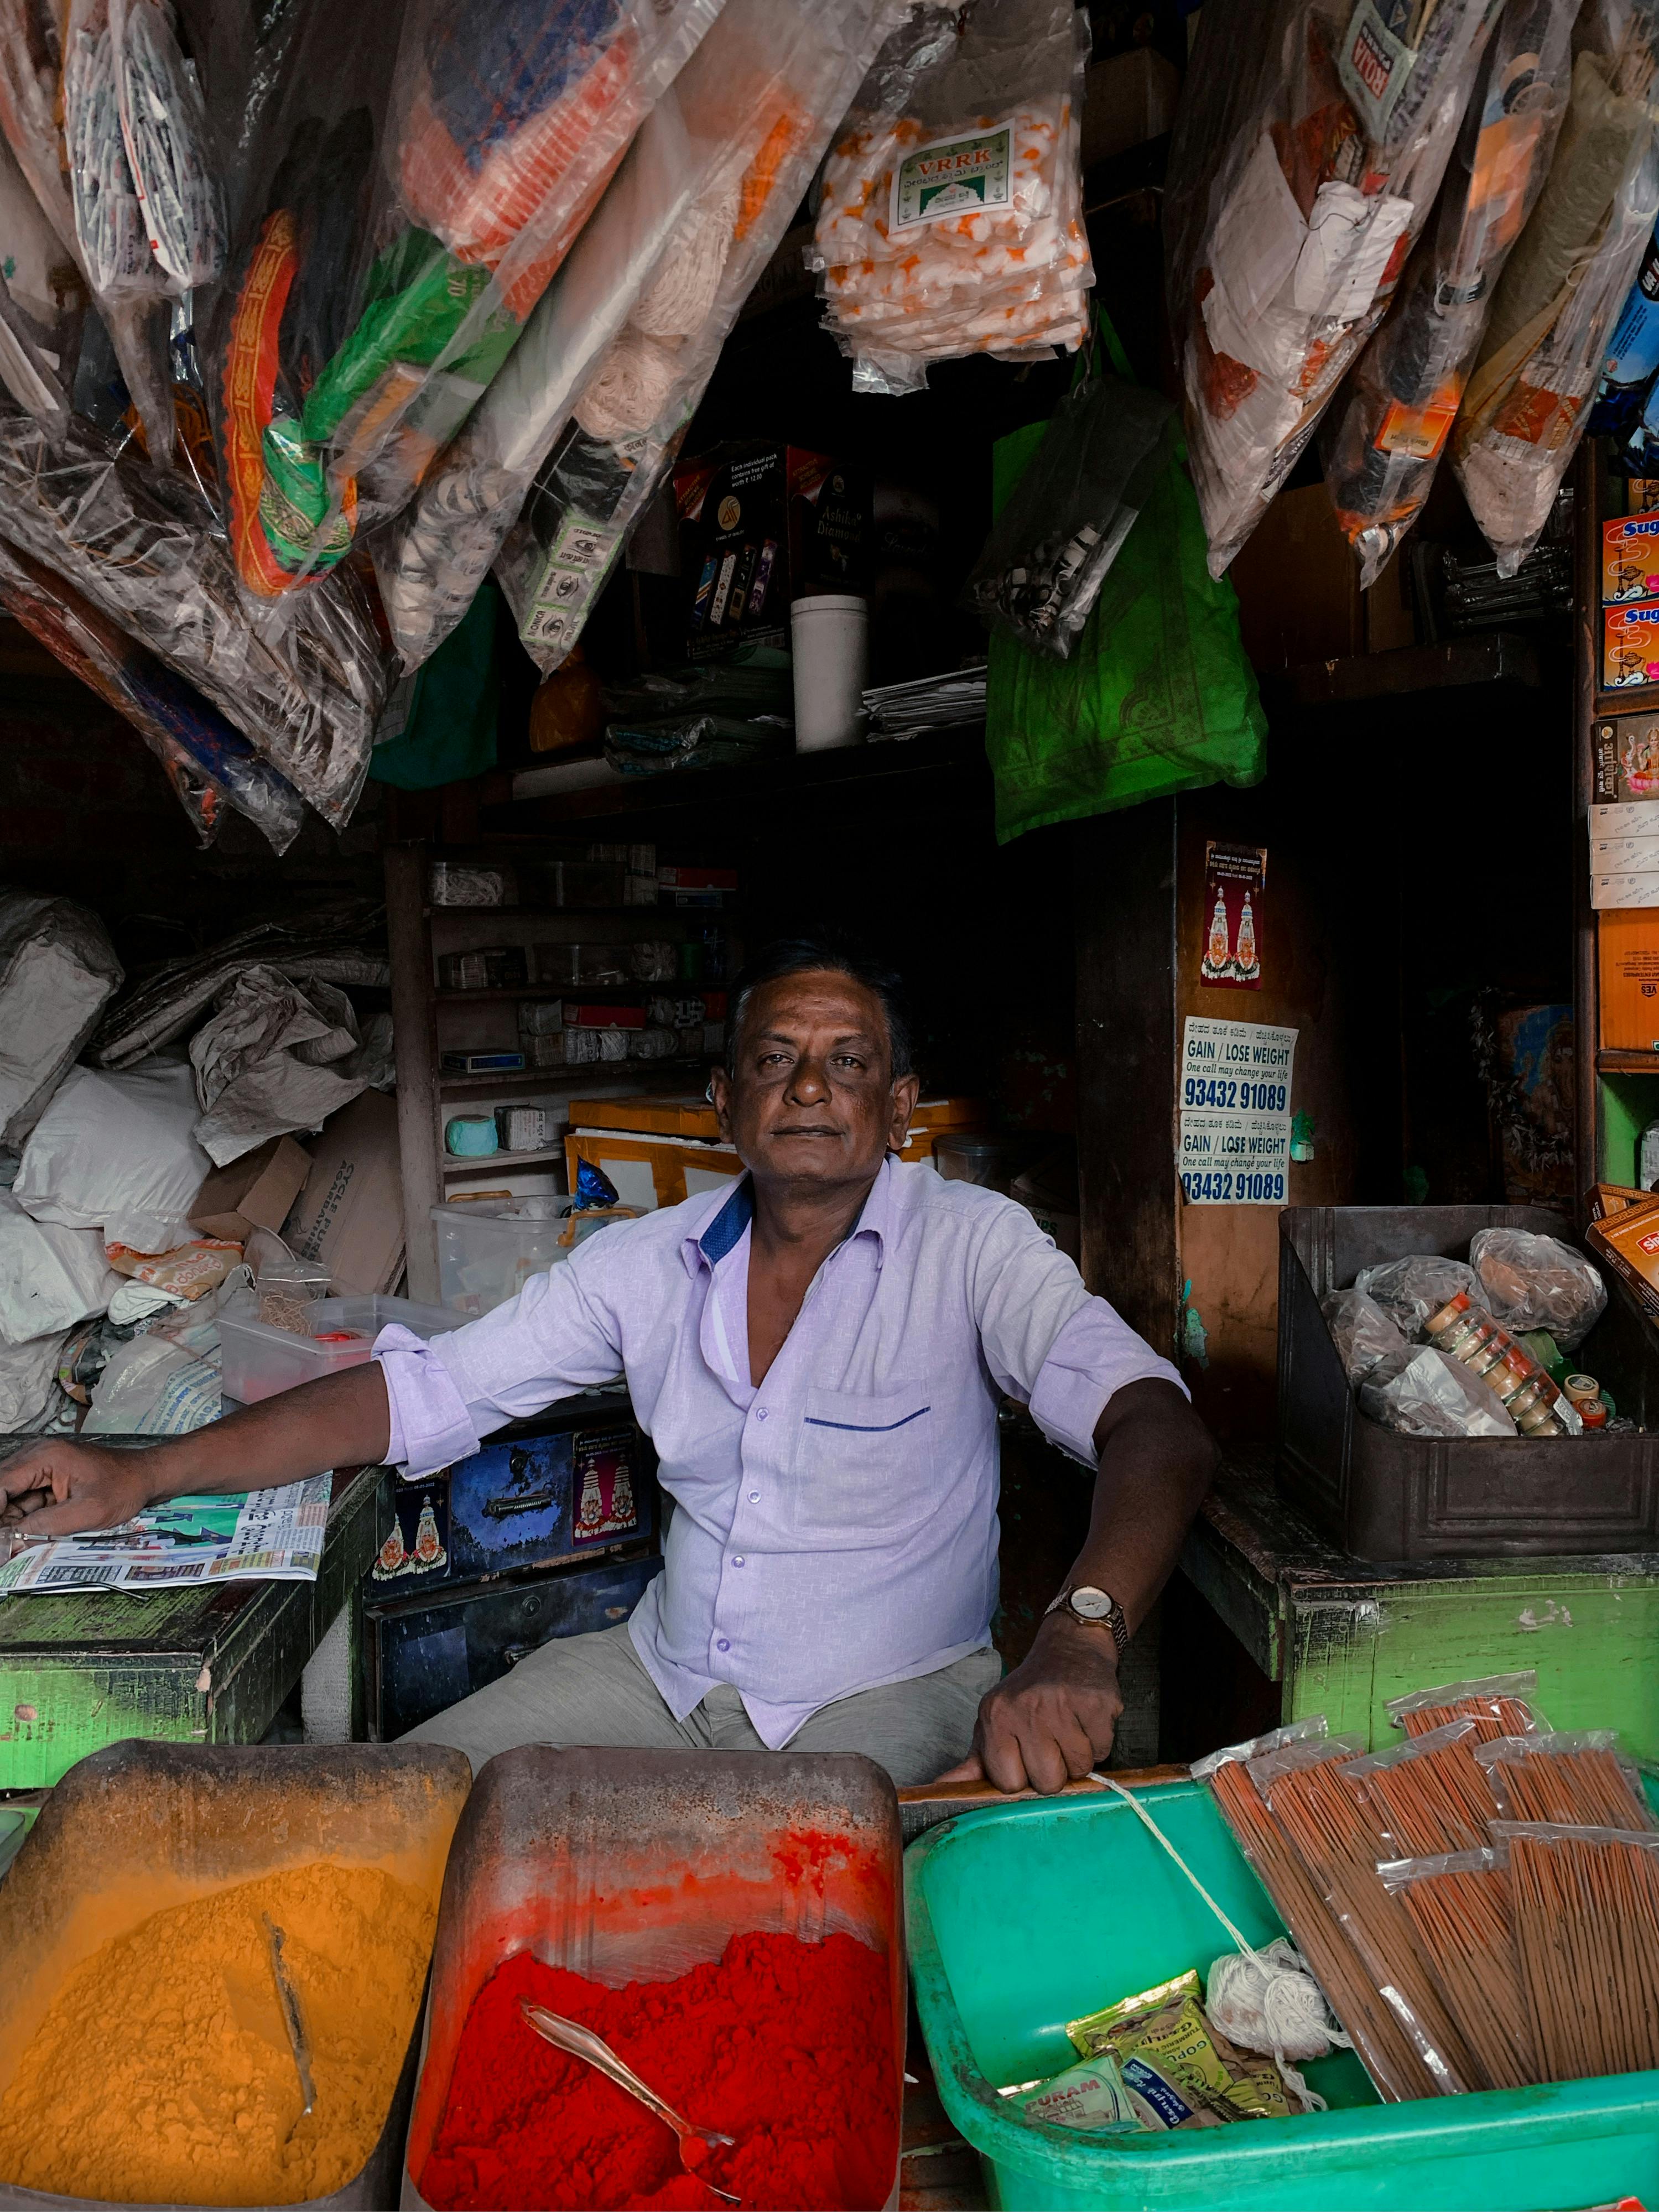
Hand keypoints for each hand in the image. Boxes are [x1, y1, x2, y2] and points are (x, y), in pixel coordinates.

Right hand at [0, 1440, 156, 1543]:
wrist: (146, 1476)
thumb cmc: (123, 1488)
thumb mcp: (88, 1512)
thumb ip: (47, 1526)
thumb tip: (11, 1542)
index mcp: (45, 1456)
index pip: (0, 1484)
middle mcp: (36, 1457)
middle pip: (1, 1490)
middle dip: (1, 1520)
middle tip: (4, 1547)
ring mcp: (40, 1467)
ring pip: (9, 1499)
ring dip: (9, 1523)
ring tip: (11, 1546)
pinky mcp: (45, 1480)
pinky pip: (23, 1501)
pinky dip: (21, 1521)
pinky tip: (23, 1539)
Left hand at [936, 1613, 1122, 1794]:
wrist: (1070, 1648)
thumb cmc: (1029, 1695)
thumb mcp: (995, 1721)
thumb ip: (975, 1760)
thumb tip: (942, 1788)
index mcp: (994, 1717)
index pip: (1009, 1783)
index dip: (1023, 1778)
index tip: (1027, 1758)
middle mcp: (1025, 1708)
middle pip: (1047, 1782)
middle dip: (1055, 1771)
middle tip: (1053, 1743)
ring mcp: (1062, 1704)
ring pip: (1079, 1769)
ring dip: (1079, 1756)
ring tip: (1071, 1729)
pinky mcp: (1096, 1702)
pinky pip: (1103, 1750)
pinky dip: (1100, 1741)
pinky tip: (1087, 1719)